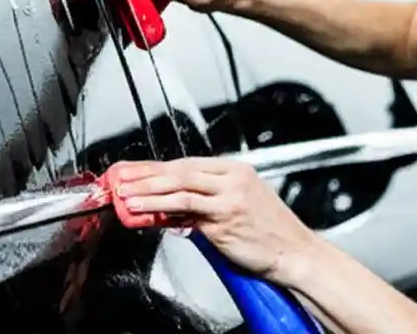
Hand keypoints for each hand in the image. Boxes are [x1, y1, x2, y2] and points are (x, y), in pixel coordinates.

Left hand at [106, 157, 323, 285]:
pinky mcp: (223, 218)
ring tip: (126, 195)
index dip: (157, 167)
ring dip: (148, 191)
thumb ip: (207, 203)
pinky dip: (161, 208)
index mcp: (236, 170)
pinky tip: (144, 210)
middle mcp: (232, 179)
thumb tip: (170, 207)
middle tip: (122, 178)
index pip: (187, 163)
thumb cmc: (270, 233)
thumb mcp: (239, 207)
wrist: (295, 253)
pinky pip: (186, 208)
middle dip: (146, 174)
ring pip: (179, 186)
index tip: (135, 171)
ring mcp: (228, 197)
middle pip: (180, 170)